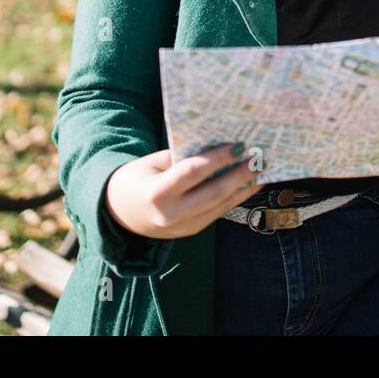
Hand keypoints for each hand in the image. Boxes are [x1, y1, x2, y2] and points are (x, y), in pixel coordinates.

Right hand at [103, 143, 261, 240]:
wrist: (118, 213)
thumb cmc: (136, 179)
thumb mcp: (152, 162)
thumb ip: (181, 157)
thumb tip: (215, 146)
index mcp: (157, 193)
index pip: (193, 172)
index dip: (217, 159)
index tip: (238, 146)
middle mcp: (171, 214)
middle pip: (213, 192)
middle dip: (239, 175)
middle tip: (258, 160)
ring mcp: (182, 226)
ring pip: (220, 206)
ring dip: (243, 189)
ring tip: (259, 172)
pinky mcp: (190, 231)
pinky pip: (217, 213)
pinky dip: (234, 199)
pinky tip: (247, 186)